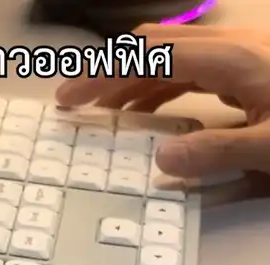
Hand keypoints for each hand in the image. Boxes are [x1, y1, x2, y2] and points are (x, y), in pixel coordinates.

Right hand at [57, 25, 269, 177]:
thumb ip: (216, 153)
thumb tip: (162, 161)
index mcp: (230, 59)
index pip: (150, 57)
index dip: (104, 74)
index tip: (70, 98)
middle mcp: (230, 49)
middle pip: (155, 48)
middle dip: (111, 72)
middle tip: (76, 101)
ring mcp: (241, 56)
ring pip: (172, 59)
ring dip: (134, 82)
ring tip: (104, 110)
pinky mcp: (249, 69)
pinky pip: (192, 72)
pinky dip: (161, 89)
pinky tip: (151, 109)